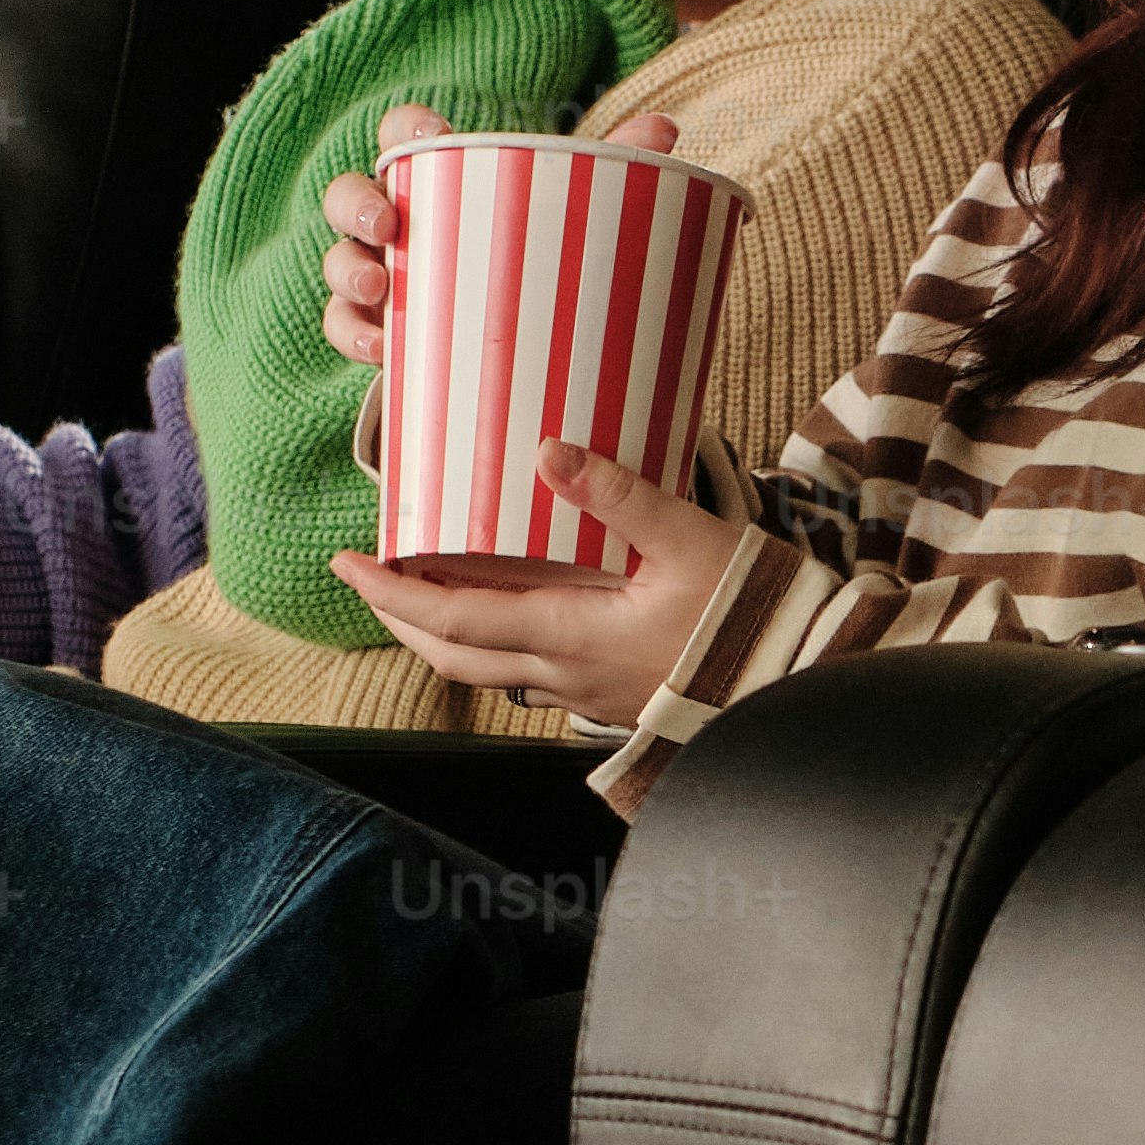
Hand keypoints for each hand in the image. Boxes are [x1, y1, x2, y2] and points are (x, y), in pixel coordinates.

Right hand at [322, 99, 679, 368]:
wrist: (516, 338)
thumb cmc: (536, 254)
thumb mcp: (572, 213)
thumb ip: (612, 168)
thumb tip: (665, 130)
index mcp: (439, 178)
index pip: (405, 134)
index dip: (407, 128)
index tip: (432, 134)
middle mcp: (397, 220)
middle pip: (348, 195)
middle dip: (356, 205)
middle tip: (386, 225)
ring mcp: (380, 275)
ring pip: (336, 262)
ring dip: (347, 272)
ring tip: (380, 290)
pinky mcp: (378, 329)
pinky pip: (343, 327)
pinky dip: (352, 335)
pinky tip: (380, 351)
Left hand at [335, 443, 747, 721]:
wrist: (797, 679)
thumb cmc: (750, 613)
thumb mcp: (690, 539)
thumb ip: (619, 493)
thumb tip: (549, 451)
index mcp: (570, 634)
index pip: (453, 620)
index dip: (392, 594)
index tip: (347, 564)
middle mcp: (563, 673)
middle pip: (451, 658)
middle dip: (397, 618)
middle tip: (364, 579)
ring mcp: (584, 691)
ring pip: (484, 673)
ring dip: (438, 635)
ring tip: (417, 592)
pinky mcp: (608, 694)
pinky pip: (525, 676)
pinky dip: (489, 645)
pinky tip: (501, 613)